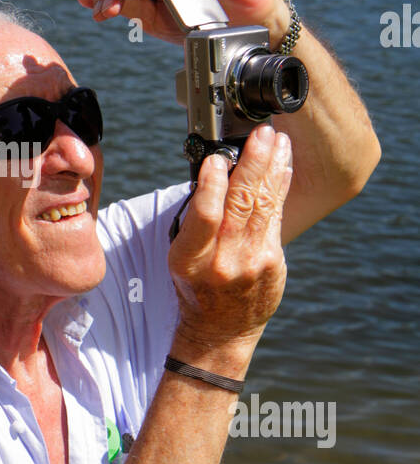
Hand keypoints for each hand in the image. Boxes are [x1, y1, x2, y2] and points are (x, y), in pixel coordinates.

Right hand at [168, 125, 292, 359]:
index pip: (203, 214)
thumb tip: (214, 174)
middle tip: (262, 134)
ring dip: (272, 168)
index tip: (216, 158)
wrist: (221, 329)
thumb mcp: (182, 256)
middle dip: (253, 162)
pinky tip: (283, 168)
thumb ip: (197, 220)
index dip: (211, 183)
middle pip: (241, 203)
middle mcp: (223, 260)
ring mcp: (253, 262)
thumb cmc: (196, 286)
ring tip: (277, 141)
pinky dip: (279, 189)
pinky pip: (277, 217)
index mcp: (191, 258)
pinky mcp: (274, 262)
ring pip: (264, 205)